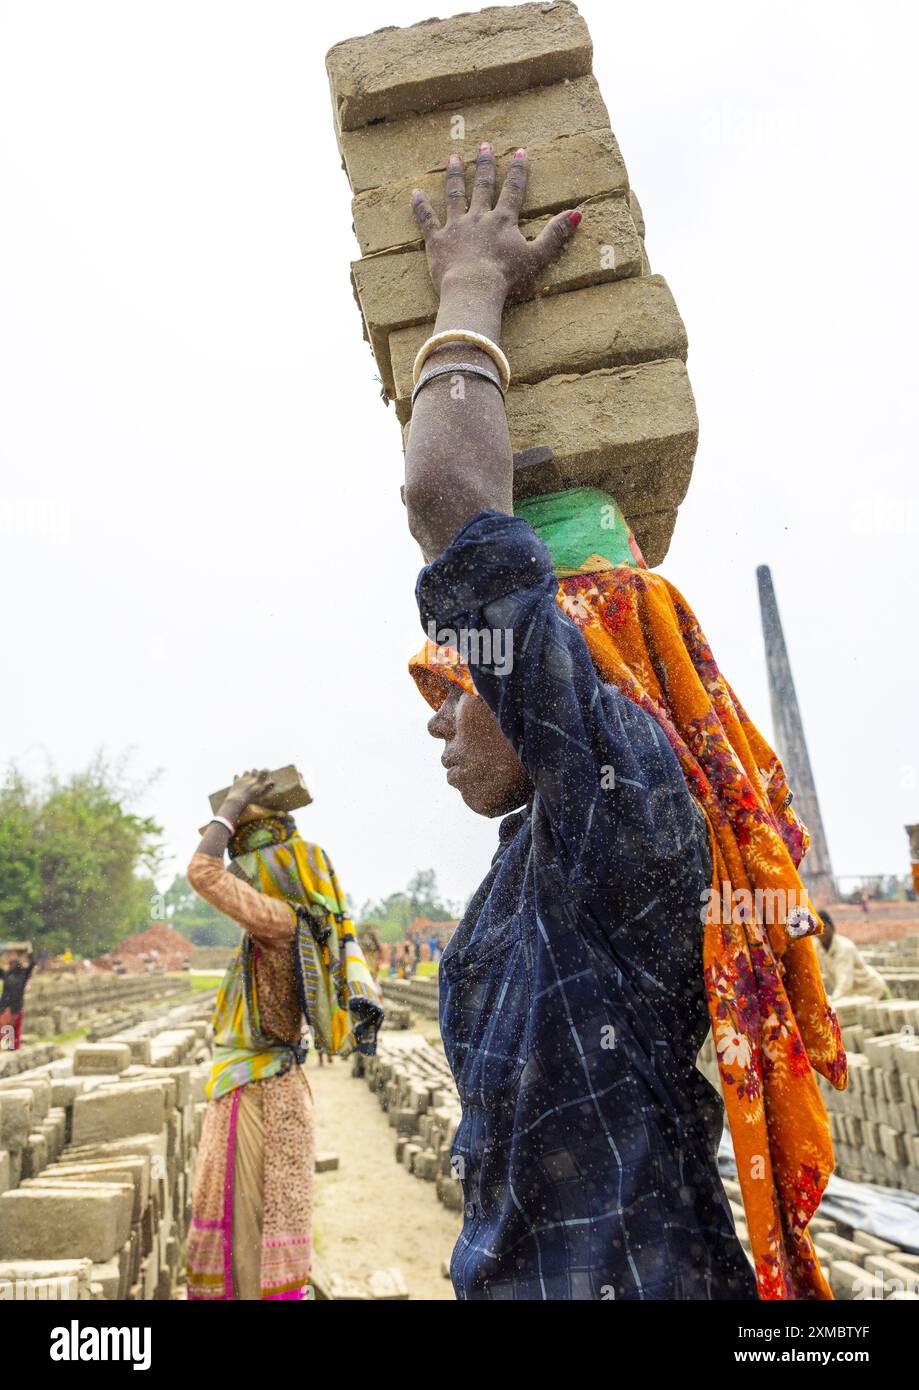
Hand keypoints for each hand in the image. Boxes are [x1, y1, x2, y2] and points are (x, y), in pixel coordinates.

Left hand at [221, 768, 275, 817]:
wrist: (238, 799)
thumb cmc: (250, 797)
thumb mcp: (260, 792)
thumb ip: (267, 786)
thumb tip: (273, 781)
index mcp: (256, 780)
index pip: (262, 772)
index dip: (265, 770)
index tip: (267, 770)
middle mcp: (249, 777)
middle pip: (254, 770)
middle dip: (255, 771)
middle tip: (257, 775)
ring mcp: (242, 778)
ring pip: (245, 772)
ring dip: (247, 773)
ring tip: (248, 777)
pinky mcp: (236, 781)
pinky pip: (236, 776)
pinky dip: (237, 777)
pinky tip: (238, 779)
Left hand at [411, 146, 579, 303]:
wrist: (474, 288)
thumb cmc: (507, 277)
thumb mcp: (538, 256)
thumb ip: (556, 234)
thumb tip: (578, 213)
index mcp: (503, 221)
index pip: (513, 190)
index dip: (518, 171)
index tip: (520, 152)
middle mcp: (479, 217)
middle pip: (483, 186)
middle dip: (486, 164)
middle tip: (485, 146)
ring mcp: (456, 226)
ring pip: (455, 195)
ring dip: (455, 175)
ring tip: (454, 158)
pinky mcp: (437, 240)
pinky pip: (426, 219)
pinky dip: (420, 206)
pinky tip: (415, 192)